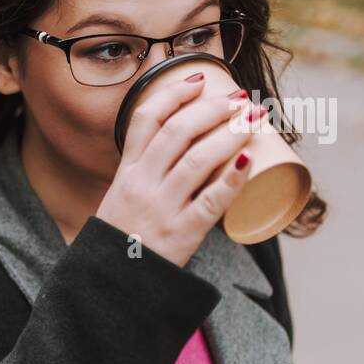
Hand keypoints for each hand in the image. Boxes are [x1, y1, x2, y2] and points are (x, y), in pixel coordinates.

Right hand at [96, 72, 263, 267]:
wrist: (112, 284)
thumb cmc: (122, 239)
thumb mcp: (120, 198)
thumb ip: (145, 174)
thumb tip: (185, 147)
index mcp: (127, 172)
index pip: (146, 119)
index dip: (174, 93)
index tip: (199, 78)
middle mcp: (141, 184)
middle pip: (177, 132)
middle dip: (212, 109)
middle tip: (239, 100)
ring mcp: (161, 208)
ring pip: (197, 160)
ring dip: (229, 134)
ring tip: (251, 120)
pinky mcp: (181, 233)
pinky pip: (211, 202)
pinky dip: (232, 181)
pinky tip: (249, 162)